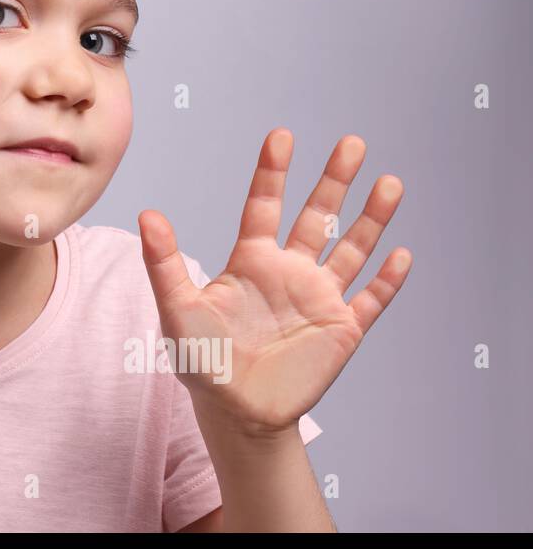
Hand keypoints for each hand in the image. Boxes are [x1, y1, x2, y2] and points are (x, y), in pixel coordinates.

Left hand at [137, 128, 411, 435]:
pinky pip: (370, 299)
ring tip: (389, 183)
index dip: (272, 172)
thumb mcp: (177, 308)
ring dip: (371, 219)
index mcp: (252, 261)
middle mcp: (289, 272)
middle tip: (352, 143)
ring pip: (351, 249)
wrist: (235, 412)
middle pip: (318, 216)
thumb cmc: (202, 359)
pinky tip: (401, 253)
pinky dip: (387, 279)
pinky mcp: (342, 329)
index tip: (281, 136)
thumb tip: (147, 214)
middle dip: (334, 181)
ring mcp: (318, 298)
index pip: (264, 205)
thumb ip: (164, 262)